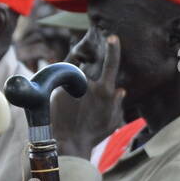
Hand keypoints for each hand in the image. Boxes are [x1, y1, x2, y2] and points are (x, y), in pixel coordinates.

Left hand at [55, 29, 122, 158]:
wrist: (68, 143)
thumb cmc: (92, 135)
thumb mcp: (112, 122)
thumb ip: (118, 105)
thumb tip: (121, 90)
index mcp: (105, 91)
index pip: (111, 65)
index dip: (113, 50)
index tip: (112, 37)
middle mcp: (89, 84)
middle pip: (88, 70)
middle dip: (85, 76)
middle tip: (80, 96)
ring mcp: (73, 85)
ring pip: (74, 77)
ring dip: (73, 84)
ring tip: (71, 106)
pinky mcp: (58, 89)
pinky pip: (61, 83)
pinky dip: (62, 89)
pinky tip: (63, 105)